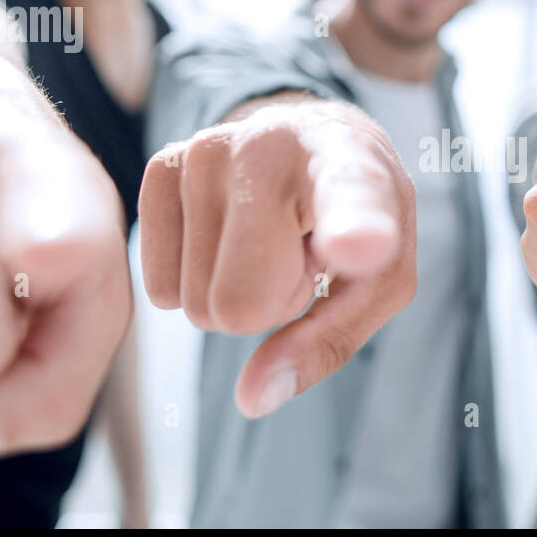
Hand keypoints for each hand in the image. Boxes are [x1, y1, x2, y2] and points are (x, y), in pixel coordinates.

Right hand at [138, 99, 416, 417]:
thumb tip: (253, 398)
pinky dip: (192, 278)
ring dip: (231, 287)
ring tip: (266, 237)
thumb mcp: (378, 284)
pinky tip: (229, 233)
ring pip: (194, 303)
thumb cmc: (356, 221)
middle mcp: (274, 146)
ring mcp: (208, 149)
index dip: (354, 230)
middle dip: (267, 304)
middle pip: (239, 306)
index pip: (352, 201)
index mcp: (355, 171)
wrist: (315, 139)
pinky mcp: (163, 164)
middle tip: (295, 256)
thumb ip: (329, 342)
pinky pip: (157, 288)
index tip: (365, 247)